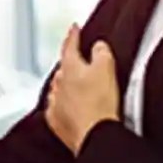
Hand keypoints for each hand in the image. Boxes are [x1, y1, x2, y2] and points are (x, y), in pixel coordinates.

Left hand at [44, 25, 120, 155]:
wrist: (95, 135)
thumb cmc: (100, 103)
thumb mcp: (106, 68)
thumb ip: (101, 53)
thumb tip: (98, 46)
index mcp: (69, 68)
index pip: (69, 46)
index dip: (73, 35)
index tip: (73, 28)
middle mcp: (58, 84)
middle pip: (63, 68)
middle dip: (70, 62)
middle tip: (78, 59)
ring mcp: (55, 103)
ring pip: (59, 88)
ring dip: (67, 84)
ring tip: (79, 85)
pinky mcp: (56, 121)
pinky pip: (58, 107)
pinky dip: (65, 104)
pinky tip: (73, 107)